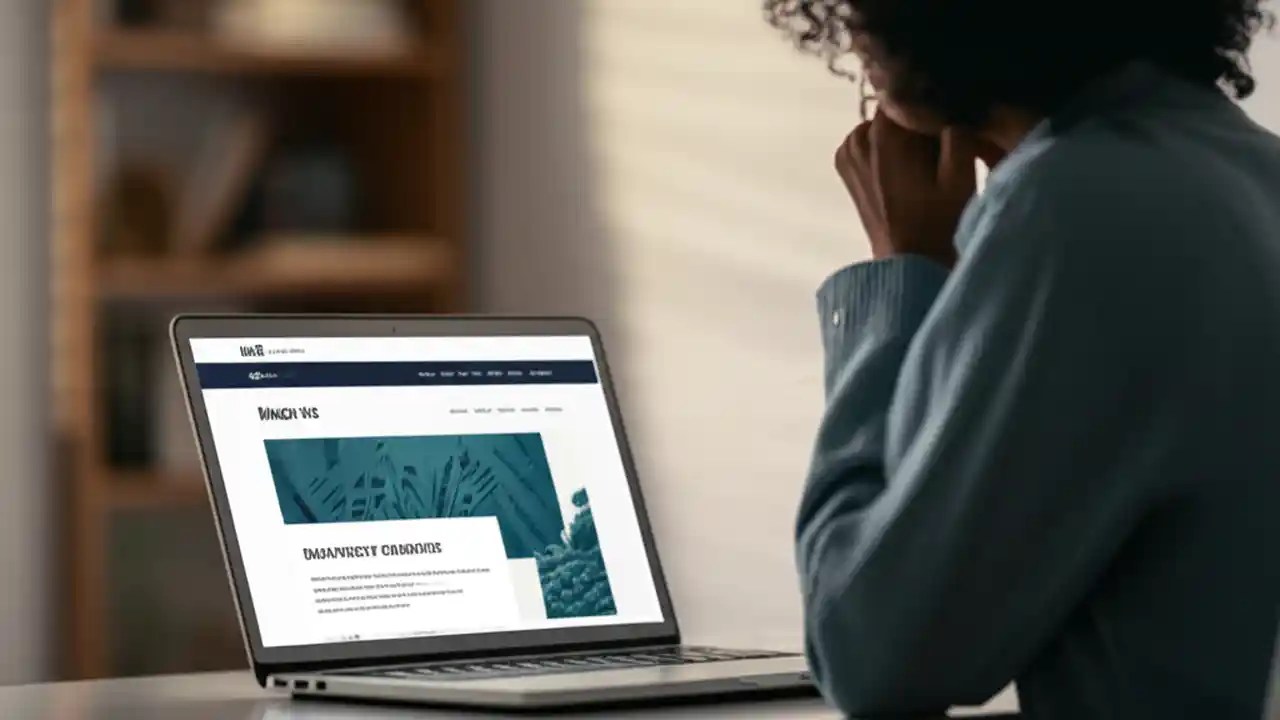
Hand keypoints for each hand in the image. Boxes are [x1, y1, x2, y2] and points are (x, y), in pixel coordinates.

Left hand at [835, 112, 986, 266]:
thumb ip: (956, 127)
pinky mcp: (845, 166)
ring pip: (886, 125)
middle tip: (939, 154)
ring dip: (905, 137)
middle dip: (918, 124)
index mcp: (881, 132)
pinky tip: (907, 175)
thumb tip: (950, 101)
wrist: (909, 262)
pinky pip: (873, 142)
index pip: (912, 93)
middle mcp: (857, 136)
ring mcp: (847, 152)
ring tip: (924, 168)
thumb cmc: (939, 220)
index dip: (933, 107)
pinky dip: (890, 150)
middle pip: (897, 109)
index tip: (947, 129)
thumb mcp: (961, 171)